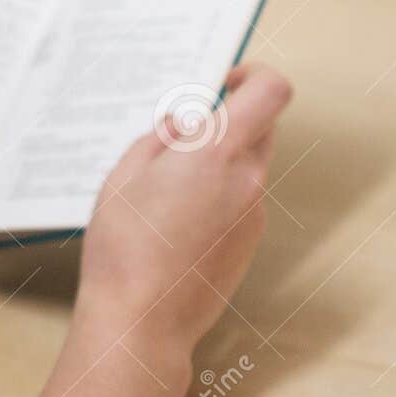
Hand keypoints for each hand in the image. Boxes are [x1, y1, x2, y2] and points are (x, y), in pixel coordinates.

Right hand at [74, 64, 293, 361]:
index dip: (253, 75)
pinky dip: (216, 193)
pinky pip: (241, 199)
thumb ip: (160, 137)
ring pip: (248, 165)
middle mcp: (247, 180)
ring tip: (165, 184)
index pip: (271, 91)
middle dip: (227, 118)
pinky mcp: (248, 243)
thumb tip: (182, 121)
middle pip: (260, 126)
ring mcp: (253, 215)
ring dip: (218, 159)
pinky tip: (174, 218)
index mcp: (217, 153)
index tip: (223, 80)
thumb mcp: (124, 174)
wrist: (143, 321)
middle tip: (180, 131)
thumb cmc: (124, 246)